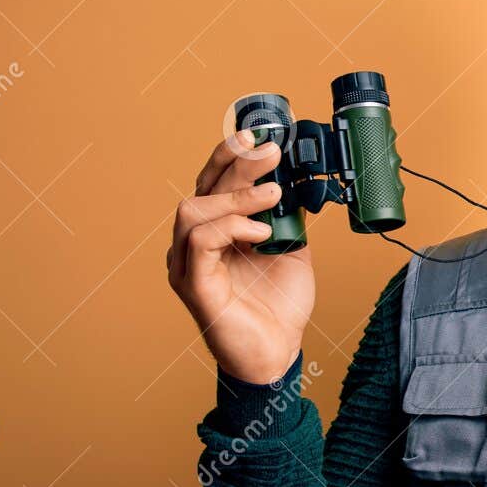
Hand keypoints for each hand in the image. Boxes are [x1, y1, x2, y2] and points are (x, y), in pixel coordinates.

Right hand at [166, 129, 313, 384]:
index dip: (232, 153)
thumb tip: (297, 180)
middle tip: (271, 150)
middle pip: (203, 186)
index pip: (214, 180)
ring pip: (194, 209)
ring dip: (236, 195)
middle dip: (237, 162)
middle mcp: (195, 241)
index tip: (260, 133)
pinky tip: (262, 232)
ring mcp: (189, 262)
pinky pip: (201, 241)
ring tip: (272, 196)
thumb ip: (289, 216)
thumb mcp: (292, 248)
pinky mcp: (193, 283)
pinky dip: (232, 227)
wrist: (278, 352)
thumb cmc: (278, 306)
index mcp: (217, 229)